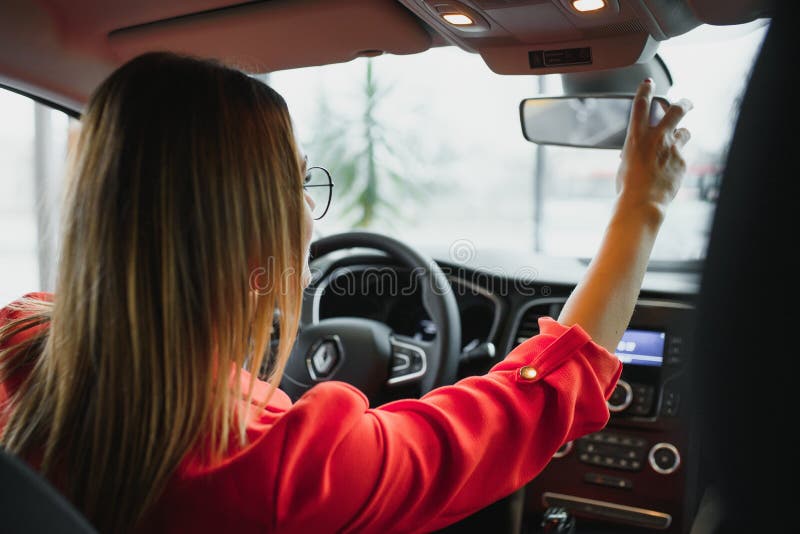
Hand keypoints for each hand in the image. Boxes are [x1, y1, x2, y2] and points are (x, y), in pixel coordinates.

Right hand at [616, 79, 692, 217]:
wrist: (643, 202)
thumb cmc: (629, 186)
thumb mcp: (626, 162)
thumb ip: (636, 150)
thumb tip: (643, 148)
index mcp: (636, 137)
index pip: (641, 105)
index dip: (645, 90)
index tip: (648, 83)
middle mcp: (656, 138)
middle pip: (676, 109)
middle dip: (683, 102)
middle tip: (686, 103)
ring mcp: (672, 149)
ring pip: (684, 132)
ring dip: (681, 134)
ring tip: (676, 142)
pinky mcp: (682, 161)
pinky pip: (682, 155)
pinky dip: (676, 160)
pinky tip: (668, 172)